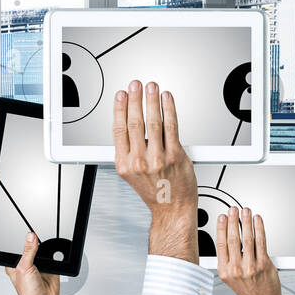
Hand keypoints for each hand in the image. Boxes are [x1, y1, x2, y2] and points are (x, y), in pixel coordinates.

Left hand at [7, 233, 59, 294]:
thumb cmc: (28, 292)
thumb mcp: (24, 268)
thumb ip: (28, 251)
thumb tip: (30, 237)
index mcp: (14, 263)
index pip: (14, 247)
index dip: (18, 240)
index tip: (24, 233)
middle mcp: (25, 263)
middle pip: (29, 247)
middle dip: (33, 243)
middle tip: (35, 239)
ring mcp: (38, 264)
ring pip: (41, 250)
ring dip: (44, 249)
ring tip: (43, 253)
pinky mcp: (49, 266)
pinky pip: (52, 256)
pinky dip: (53, 254)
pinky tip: (51, 256)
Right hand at [113, 80, 198, 261]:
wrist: (172, 208)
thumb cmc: (155, 192)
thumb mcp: (131, 174)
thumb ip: (129, 151)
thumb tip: (131, 127)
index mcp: (124, 164)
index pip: (118, 130)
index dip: (119, 109)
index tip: (121, 96)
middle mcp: (140, 161)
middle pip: (134, 123)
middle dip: (134, 100)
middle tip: (135, 85)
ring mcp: (159, 159)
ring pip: (153, 122)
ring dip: (152, 101)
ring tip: (151, 87)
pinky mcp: (177, 156)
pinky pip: (172, 127)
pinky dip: (170, 110)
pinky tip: (167, 100)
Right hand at [217, 208, 282, 294]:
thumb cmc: (248, 292)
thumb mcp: (230, 278)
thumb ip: (229, 261)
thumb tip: (230, 240)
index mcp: (225, 271)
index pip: (221, 244)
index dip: (221, 228)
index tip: (222, 217)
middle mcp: (237, 268)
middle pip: (233, 239)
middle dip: (233, 221)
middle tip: (233, 210)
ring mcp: (251, 267)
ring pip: (247, 239)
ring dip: (246, 222)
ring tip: (246, 212)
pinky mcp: (265, 265)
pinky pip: (261, 243)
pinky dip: (259, 229)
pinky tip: (258, 221)